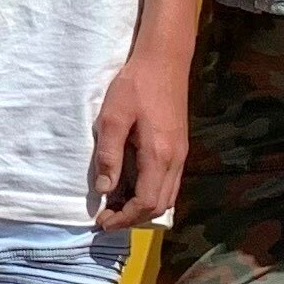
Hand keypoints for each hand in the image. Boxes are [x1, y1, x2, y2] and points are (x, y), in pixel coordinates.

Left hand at [89, 47, 190, 228]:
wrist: (165, 60)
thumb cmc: (135, 85)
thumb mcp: (112, 118)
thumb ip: (108, 156)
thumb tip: (104, 189)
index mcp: (159, 155)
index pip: (146, 202)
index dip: (123, 218)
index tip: (102, 222)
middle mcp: (175, 160)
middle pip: (159, 206)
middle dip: (132, 218)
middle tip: (106, 218)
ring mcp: (181, 154)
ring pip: (167, 197)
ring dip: (142, 208)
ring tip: (115, 205)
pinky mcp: (179, 148)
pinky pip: (169, 183)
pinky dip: (151, 194)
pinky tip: (131, 186)